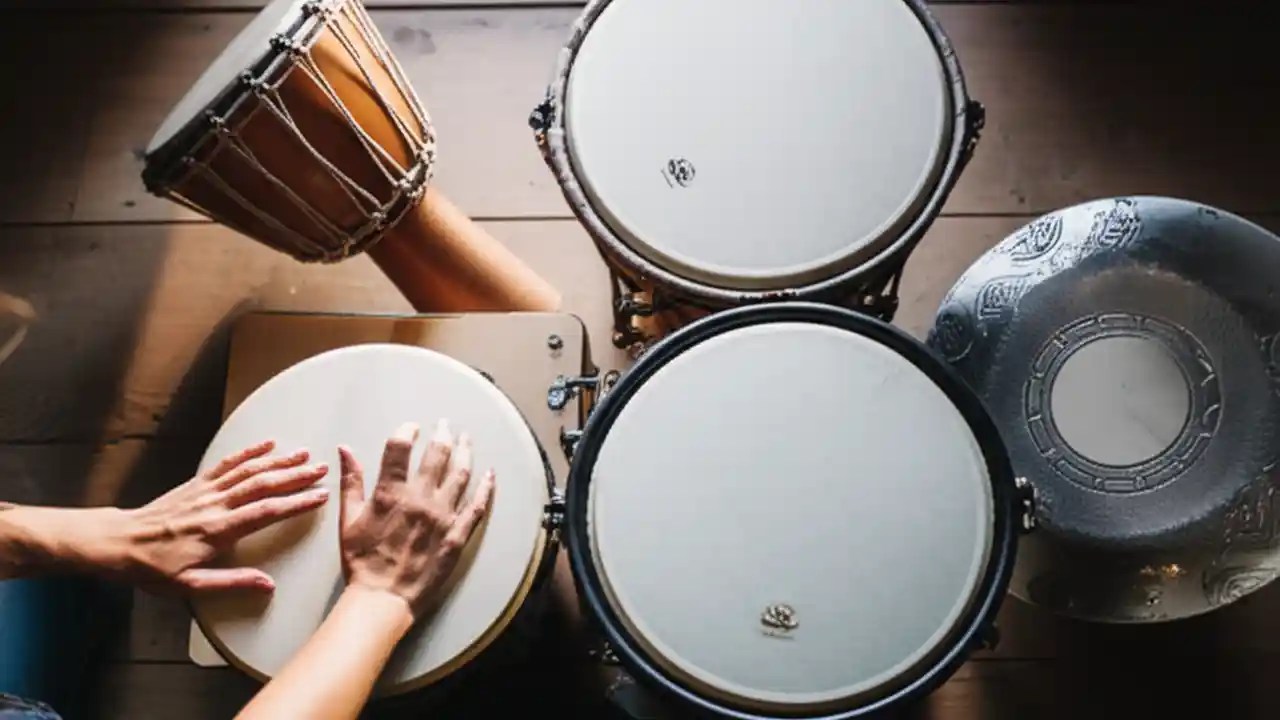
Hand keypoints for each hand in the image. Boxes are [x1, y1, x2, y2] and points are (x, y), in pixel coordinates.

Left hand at [102, 440, 329, 593]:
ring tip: (304, 454)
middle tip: (322, 469)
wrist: (119, 543)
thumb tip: (267, 585)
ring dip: (279, 461)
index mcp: (218, 530)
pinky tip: (267, 444)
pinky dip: (248, 452)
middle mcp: (215, 505)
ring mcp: (206, 491)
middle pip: (263, 485)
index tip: (321, 495)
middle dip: (296, 476)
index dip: (297, 503)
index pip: (266, 512)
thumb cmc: (153, 567)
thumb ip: (231, 583)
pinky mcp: (197, 484)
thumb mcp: (189, 585)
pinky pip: (227, 464)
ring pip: (248, 470)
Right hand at [338, 419, 494, 617]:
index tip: (411, 427)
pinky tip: (490, 474)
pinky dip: (486, 488)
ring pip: (461, 474)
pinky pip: (477, 506)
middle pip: (437, 454)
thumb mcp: (348, 519)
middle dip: (442, 434)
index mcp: (391, 494)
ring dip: (465, 452)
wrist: (383, 599)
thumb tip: (345, 450)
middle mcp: (421, 500)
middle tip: (444, 424)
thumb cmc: (362, 562)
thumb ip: (351, 482)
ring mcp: (443, 517)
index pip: (401, 448)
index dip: (406, 431)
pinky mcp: (457, 535)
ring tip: (466, 439)